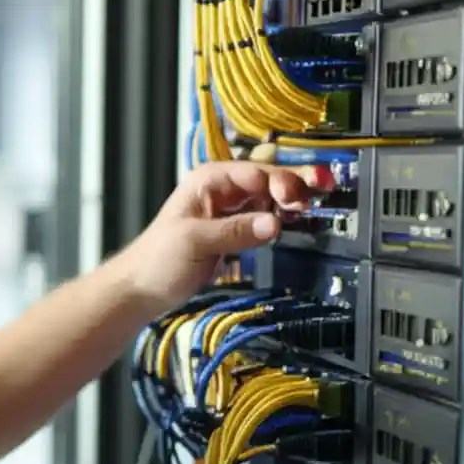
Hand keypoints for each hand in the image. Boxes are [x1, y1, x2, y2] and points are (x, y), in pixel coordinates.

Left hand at [110, 161, 325, 310]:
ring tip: (312, 204)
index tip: (294, 196)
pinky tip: (296, 219)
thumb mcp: (194, 241)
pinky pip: (264, 218)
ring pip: (269, 198)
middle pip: (266, 180)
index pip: (252, 173)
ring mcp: (229, 211)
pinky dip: (281, 218)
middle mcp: (221, 190)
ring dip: (291, 199)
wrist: (142, 290)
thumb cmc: (156, 261)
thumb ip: (234, 231)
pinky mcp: (234, 232)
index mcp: (207, 181)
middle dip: (293, 183)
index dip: (277, 181)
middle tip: (321, 189)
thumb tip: (273, 224)